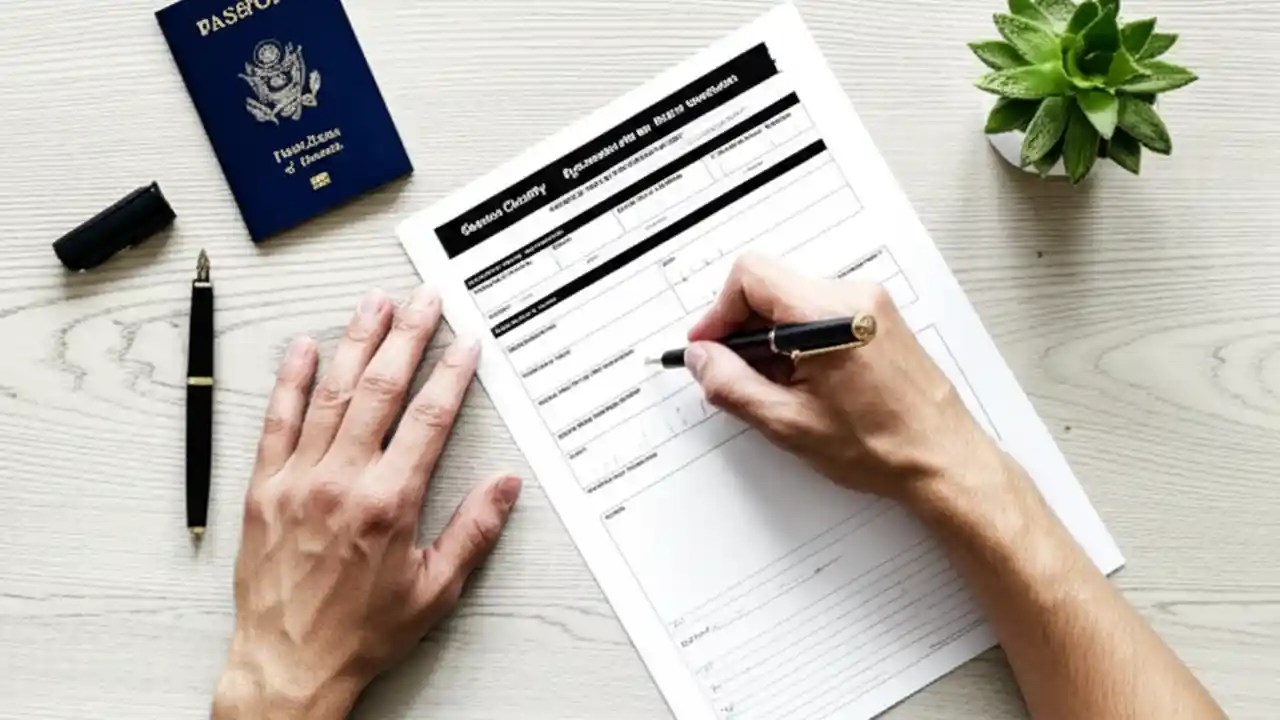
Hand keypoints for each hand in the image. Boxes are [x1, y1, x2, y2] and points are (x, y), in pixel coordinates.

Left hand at [213, 286, 521, 719]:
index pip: (429, 418)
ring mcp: (298, 479)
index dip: (451, 373)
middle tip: (424, 300)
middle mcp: (343, 480)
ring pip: (331, 393)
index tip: (465, 344)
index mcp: (389, 502)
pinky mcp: (264, 488)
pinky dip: (291, 381)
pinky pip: (278, 422)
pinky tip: (304, 348)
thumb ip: (474, 531)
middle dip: (407, 337)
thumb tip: (506, 485)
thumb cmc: (361, 632)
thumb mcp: (435, 589)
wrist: (288, 662)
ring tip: (375, 304)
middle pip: (380, 389)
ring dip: (356, 342)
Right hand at [685, 254, 1004, 507]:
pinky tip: (803, 381)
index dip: (718, 312)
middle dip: (742, 329)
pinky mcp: (880, 318)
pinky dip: (798, 339)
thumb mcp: (788, 423)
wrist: (943, 459)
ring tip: (775, 387)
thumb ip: (731, 385)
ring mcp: (871, 305)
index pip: (751, 276)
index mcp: (829, 314)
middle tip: (731, 373)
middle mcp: (853, 297)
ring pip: (794, 301)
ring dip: (771, 337)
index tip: (708, 347)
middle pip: (771, 286)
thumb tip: (701, 359)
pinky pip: (821, 313)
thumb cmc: (882, 446)